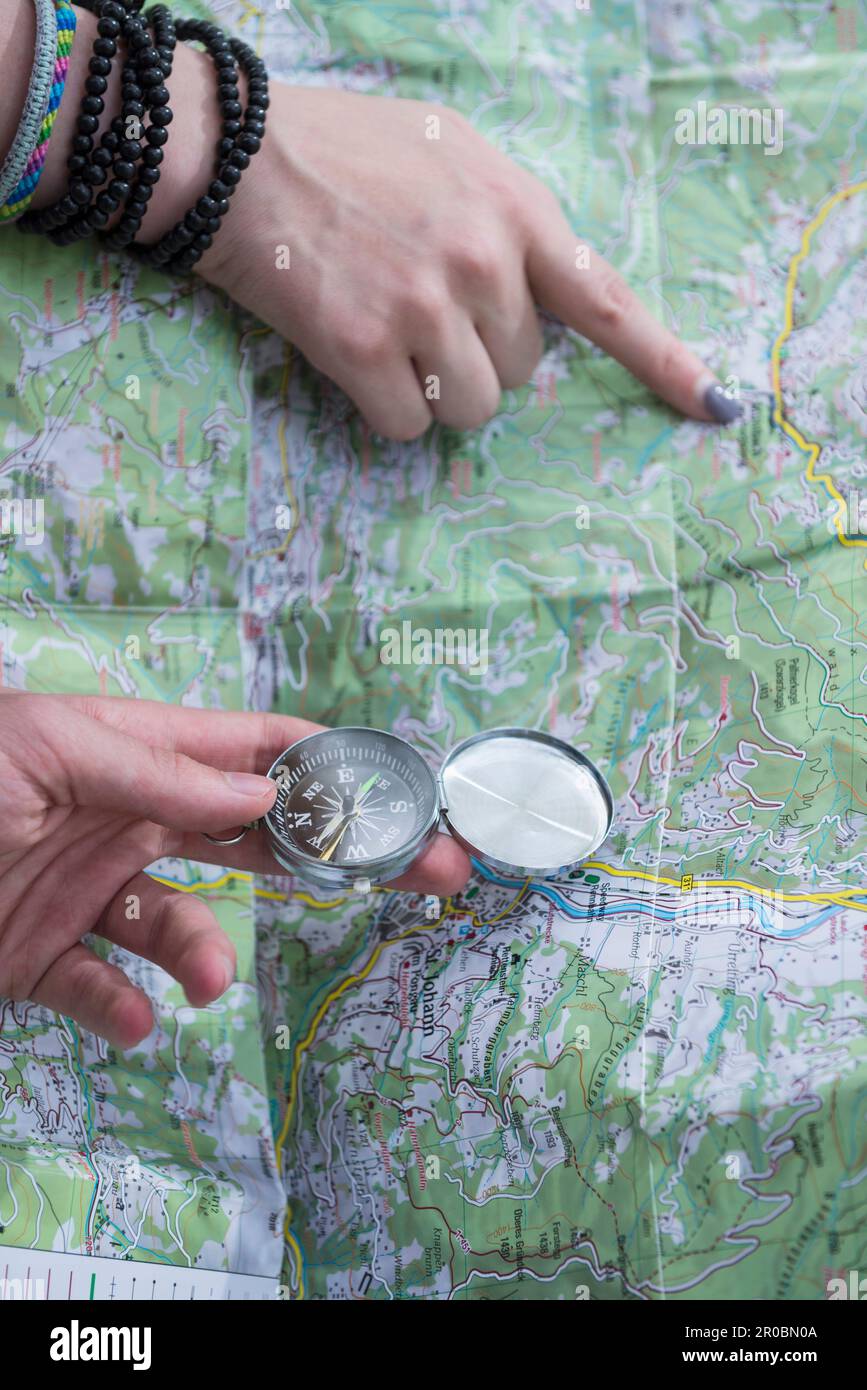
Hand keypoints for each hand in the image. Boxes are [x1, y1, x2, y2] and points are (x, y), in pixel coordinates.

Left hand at [0, 693, 470, 1047]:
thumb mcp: (47, 745)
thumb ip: (158, 769)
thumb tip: (266, 791)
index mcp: (136, 751)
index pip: (256, 751)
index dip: (335, 765)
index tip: (406, 792)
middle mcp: (127, 818)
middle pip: (257, 839)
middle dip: (340, 858)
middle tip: (426, 879)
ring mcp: (88, 890)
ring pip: (185, 925)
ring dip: (205, 953)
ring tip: (200, 977)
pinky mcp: (42, 959)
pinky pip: (105, 990)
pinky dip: (124, 1009)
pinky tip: (131, 1016)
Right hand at [196, 86, 729, 438]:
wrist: (234, 154)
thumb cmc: (344, 153)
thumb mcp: (454, 155)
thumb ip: (511, 225)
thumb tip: (544, 305)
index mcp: (516, 208)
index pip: (607, 302)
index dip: (663, 361)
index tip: (712, 407)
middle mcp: (482, 258)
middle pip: (523, 371)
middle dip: (479, 356)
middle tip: (417, 307)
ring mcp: (424, 304)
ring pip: (472, 409)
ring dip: (434, 391)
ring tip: (385, 332)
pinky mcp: (364, 346)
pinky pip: (409, 428)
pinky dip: (385, 411)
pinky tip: (352, 355)